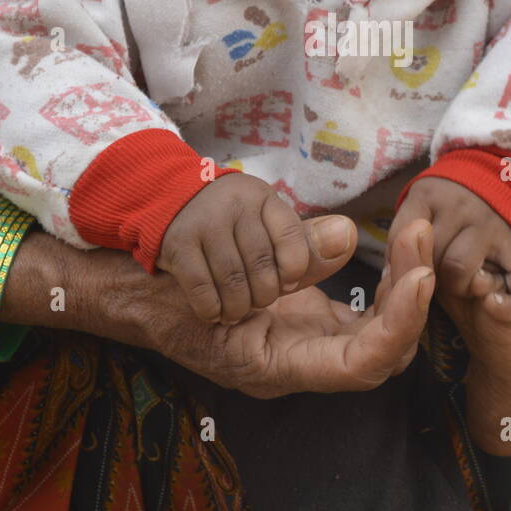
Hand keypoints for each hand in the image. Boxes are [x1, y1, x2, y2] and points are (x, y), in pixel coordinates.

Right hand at [72, 216, 435, 396]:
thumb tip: (343, 236)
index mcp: (274, 366)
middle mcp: (296, 365)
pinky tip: (398, 252)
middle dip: (410, 292)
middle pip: (382, 349)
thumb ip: (279, 260)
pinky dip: (384, 284)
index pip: (359, 365)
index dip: (399, 324)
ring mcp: (304, 348)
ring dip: (400, 283)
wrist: (132, 297)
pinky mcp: (307, 325)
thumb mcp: (217, 273)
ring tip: (412, 234)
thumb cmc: (163, 293)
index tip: (420, 274)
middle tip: (420, 232)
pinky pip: (361, 314)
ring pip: (379, 330)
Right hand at [156, 173, 357, 323]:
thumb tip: (348, 235)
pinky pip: (204, 291)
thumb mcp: (268, 231)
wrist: (161, 209)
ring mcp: (204, 222)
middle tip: (256, 298)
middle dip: (264, 295)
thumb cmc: (228, 230)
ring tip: (237, 309)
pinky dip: (212, 309)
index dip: (294, 271)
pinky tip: (214, 310)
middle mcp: (235, 204)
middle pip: (266, 269)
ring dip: (238, 308)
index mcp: (264, 199)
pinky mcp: (176, 243)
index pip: (294, 242)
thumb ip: (308, 246)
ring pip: (237, 284)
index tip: (285, 280)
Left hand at [385, 177, 510, 304]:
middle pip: (428, 257)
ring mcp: (490, 223)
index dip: (402, 265)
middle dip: (429, 278)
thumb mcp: (419, 211)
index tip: (408, 273)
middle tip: (436, 280)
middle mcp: (459, 205)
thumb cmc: (446, 211)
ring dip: (460, 287)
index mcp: (428, 194)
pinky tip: (501, 288)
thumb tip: (389, 279)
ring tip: (463, 285)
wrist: (496, 180)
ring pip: (459, 269)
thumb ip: (400, 242)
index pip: (402, 238)